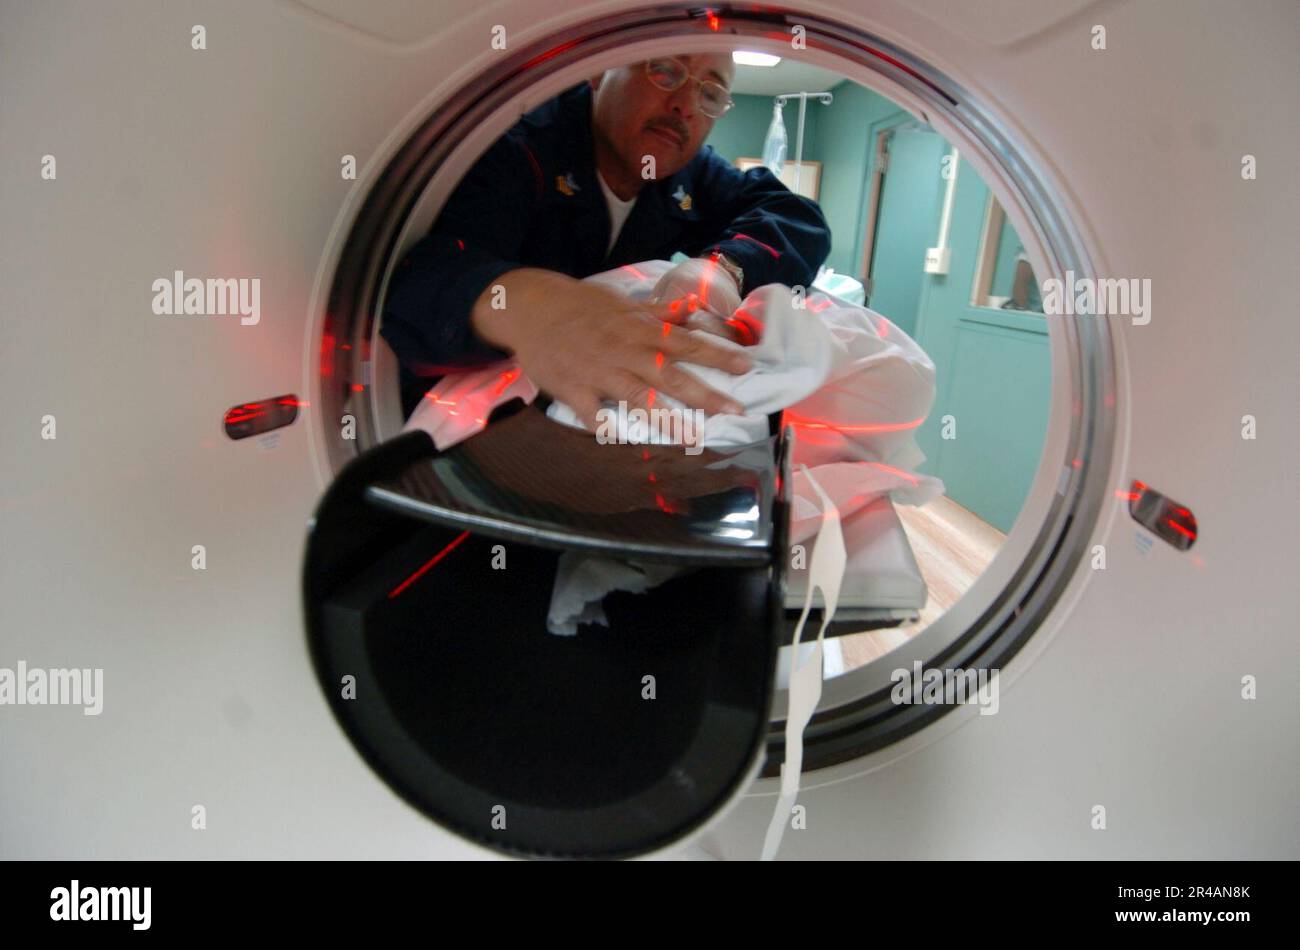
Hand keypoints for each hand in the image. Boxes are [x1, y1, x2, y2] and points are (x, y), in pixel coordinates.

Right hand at [470, 268, 751, 428]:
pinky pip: (594, 415)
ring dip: (668, 418)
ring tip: (694, 436)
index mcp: (640, 330)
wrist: (532, 307)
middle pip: (672, 376)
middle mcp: (626, 352)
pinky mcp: (574, 390)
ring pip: (639, 398)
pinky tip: (625, 444)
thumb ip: (660, 312)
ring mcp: (600, 373)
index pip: (687, 343)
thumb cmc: (581, 305)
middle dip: (706, 394)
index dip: (718, 355)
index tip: (746, 367)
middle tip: (736, 409)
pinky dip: (608, 429)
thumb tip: (694, 311)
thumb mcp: (623, 302)